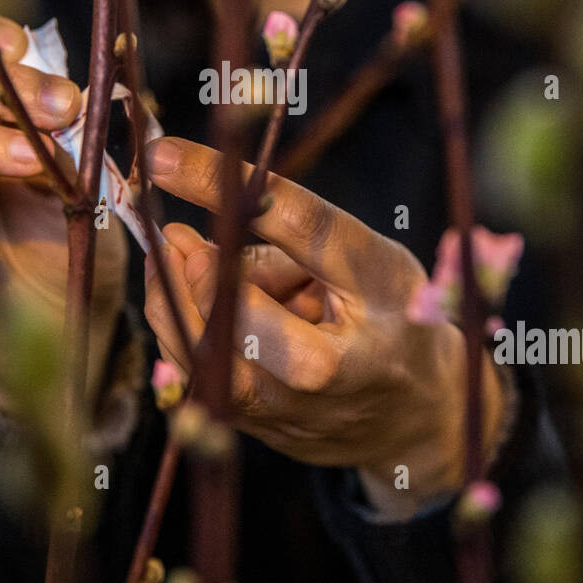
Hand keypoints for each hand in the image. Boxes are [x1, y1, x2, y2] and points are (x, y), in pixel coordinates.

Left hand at [143, 137, 504, 517]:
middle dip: (197, 267)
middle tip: (179, 235)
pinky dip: (180, 324)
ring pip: (199, 346)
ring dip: (176, 293)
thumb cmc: (393, 320)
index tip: (165, 154)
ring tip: (181, 259)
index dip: (224, 183)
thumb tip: (205, 228)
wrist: (418, 417)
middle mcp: (326, 367)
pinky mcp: (256, 428)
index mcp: (377, 297)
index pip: (297, 225)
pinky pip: (193, 372)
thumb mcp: (370, 259)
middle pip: (236, 306)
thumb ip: (299, 235)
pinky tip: (189, 297)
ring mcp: (285, 408)